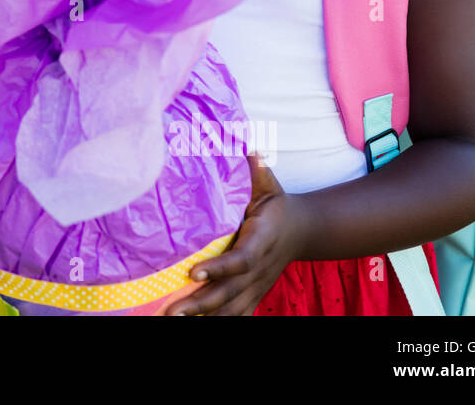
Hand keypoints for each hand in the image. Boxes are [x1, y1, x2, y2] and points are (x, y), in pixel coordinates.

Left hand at [164, 154, 306, 315]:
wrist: (302, 230)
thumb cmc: (277, 204)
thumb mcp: (270, 186)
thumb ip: (259, 172)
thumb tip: (250, 150)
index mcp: (262, 240)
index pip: (242, 259)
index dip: (220, 268)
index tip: (193, 272)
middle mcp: (261, 268)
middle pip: (231, 291)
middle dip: (201, 303)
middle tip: (172, 311)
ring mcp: (258, 284)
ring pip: (232, 307)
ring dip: (204, 316)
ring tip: (173, 319)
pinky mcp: (254, 293)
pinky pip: (238, 312)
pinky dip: (219, 321)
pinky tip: (194, 324)